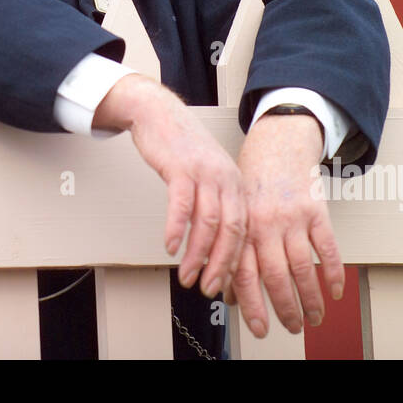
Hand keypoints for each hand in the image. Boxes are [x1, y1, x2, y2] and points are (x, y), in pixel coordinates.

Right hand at [94, 74, 246, 298]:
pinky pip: (182, 205)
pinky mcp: (181, 168)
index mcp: (235, 185)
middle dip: (220, 266)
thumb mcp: (207, 176)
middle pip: (232, 231)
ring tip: (186, 276)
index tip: (223, 285)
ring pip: (208, 223)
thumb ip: (213, 205)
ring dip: (197, 255)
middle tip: (208, 289)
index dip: (234, 262)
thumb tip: (212, 245)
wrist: (158, 113)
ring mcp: (205, 173)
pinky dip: (178, 229)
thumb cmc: (181, 148)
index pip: (243, 232)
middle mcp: (226, 179)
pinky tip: (171, 247)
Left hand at [228, 114, 342, 337]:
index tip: (260, 328)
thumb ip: (235, 252)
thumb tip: (232, 295)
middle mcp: (265, 224)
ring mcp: (292, 218)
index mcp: (242, 227)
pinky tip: (336, 291)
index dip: (252, 306)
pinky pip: (327, 248)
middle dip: (285, 308)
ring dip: (310, 299)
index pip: (244, 275)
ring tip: (314, 317)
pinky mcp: (315, 211)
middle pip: (275, 277)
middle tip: (291, 328)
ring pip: (303, 268)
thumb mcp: (236, 213)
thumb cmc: (253, 183)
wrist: (277, 143)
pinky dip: (333, 273)